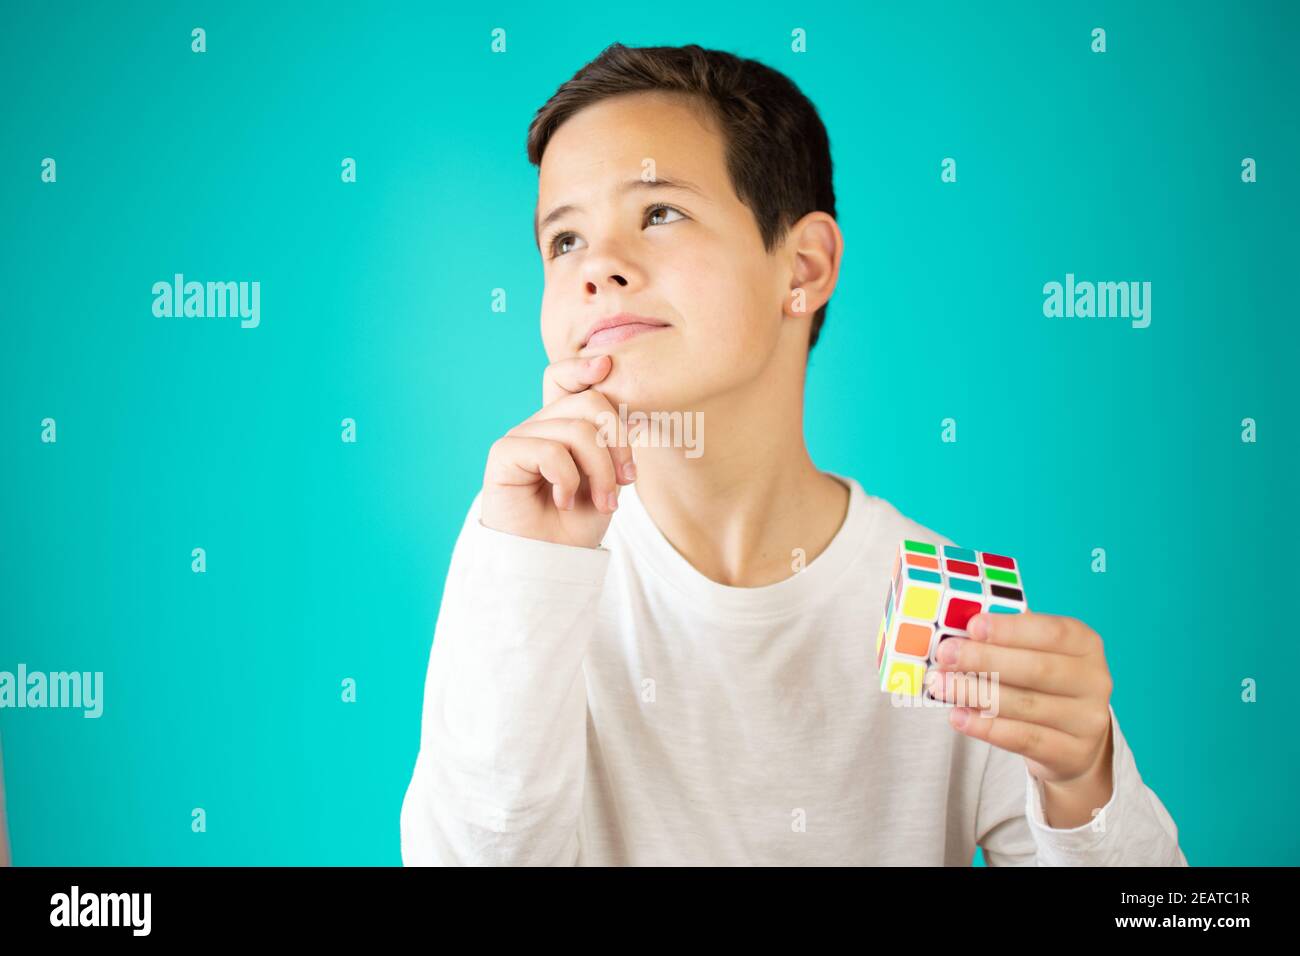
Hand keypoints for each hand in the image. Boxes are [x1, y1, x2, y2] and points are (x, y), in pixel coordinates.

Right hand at [480, 353, 636, 548]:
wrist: (550, 562)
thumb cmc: (576, 524)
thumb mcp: (608, 481)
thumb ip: (614, 446)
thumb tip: (634, 413)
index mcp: (562, 425)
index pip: (564, 377)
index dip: (583, 365)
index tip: (608, 365)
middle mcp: (540, 425)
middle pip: (588, 401)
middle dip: (618, 442)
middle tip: (626, 481)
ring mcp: (521, 437)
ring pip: (577, 429)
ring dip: (601, 471)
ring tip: (603, 502)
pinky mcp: (504, 455)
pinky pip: (550, 450)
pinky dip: (568, 480)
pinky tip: (562, 502)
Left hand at [925, 611, 1115, 825]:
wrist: (1074, 741)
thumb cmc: (1043, 684)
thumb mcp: (1034, 654)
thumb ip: (1005, 642)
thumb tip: (959, 634)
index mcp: (1085, 644)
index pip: (1051, 632)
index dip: (1010, 629)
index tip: (972, 626)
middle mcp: (1094, 680)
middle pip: (1036, 669)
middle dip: (985, 660)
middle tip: (945, 655)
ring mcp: (1088, 720)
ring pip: (1026, 705)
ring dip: (977, 693)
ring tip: (941, 685)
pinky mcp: (1072, 752)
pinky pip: (1023, 739)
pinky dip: (987, 727)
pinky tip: (958, 716)